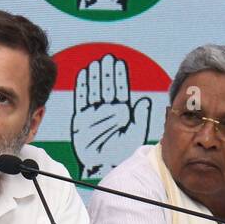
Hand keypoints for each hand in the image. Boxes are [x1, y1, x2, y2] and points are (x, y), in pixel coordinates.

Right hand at [71, 54, 149, 178]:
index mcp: (118, 111)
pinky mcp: (80, 118)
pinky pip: (81, 100)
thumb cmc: (119, 151)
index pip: (118, 90)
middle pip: (106, 87)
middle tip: (108, 58)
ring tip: (97, 63)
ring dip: (96, 76)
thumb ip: (140, 117)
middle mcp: (105, 110)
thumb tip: (144, 101)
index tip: (119, 63)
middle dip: (107, 73)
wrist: (102, 164)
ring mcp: (92, 113)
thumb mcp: (134, 133)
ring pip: (95, 90)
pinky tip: (84, 75)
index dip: (118, 76)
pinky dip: (83, 87)